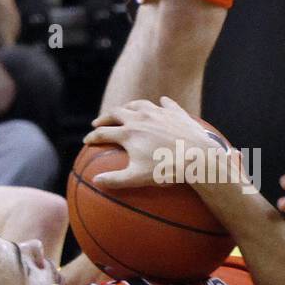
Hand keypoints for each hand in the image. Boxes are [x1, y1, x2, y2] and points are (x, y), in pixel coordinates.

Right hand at [82, 97, 217, 189]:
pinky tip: (161, 102)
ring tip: (124, 110)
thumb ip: (115, 180)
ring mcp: (158, 112)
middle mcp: (140, 118)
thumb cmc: (167, 169)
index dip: (93, 137)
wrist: (197, 156)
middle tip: (99, 123)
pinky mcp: (176, 112)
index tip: (86, 141)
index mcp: (128, 133)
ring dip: (128, 107)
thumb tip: (96, 182)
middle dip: (105, 118)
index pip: (103, 133)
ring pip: (138, 104)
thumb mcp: (138, 178)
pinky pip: (166, 104)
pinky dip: (161, 103)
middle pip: (116, 113)